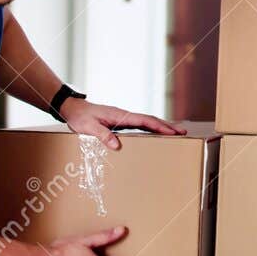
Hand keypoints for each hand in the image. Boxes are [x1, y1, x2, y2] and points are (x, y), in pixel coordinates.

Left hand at [61, 98, 183, 150]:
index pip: (145, 120)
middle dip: (167, 126)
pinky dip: (152, 128)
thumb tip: (117, 145)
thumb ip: (103, 135)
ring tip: (176, 133)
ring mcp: (124, 118)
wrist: (73, 109)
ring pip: (147, 122)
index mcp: (121, 115)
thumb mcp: (89, 128)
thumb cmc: (80, 118)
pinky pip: (140, 125)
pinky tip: (156, 133)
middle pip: (151, 120)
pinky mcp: (121, 122)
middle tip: (183, 132)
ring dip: (162, 127)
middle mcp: (125, 115)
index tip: (172, 132)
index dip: (159, 126)